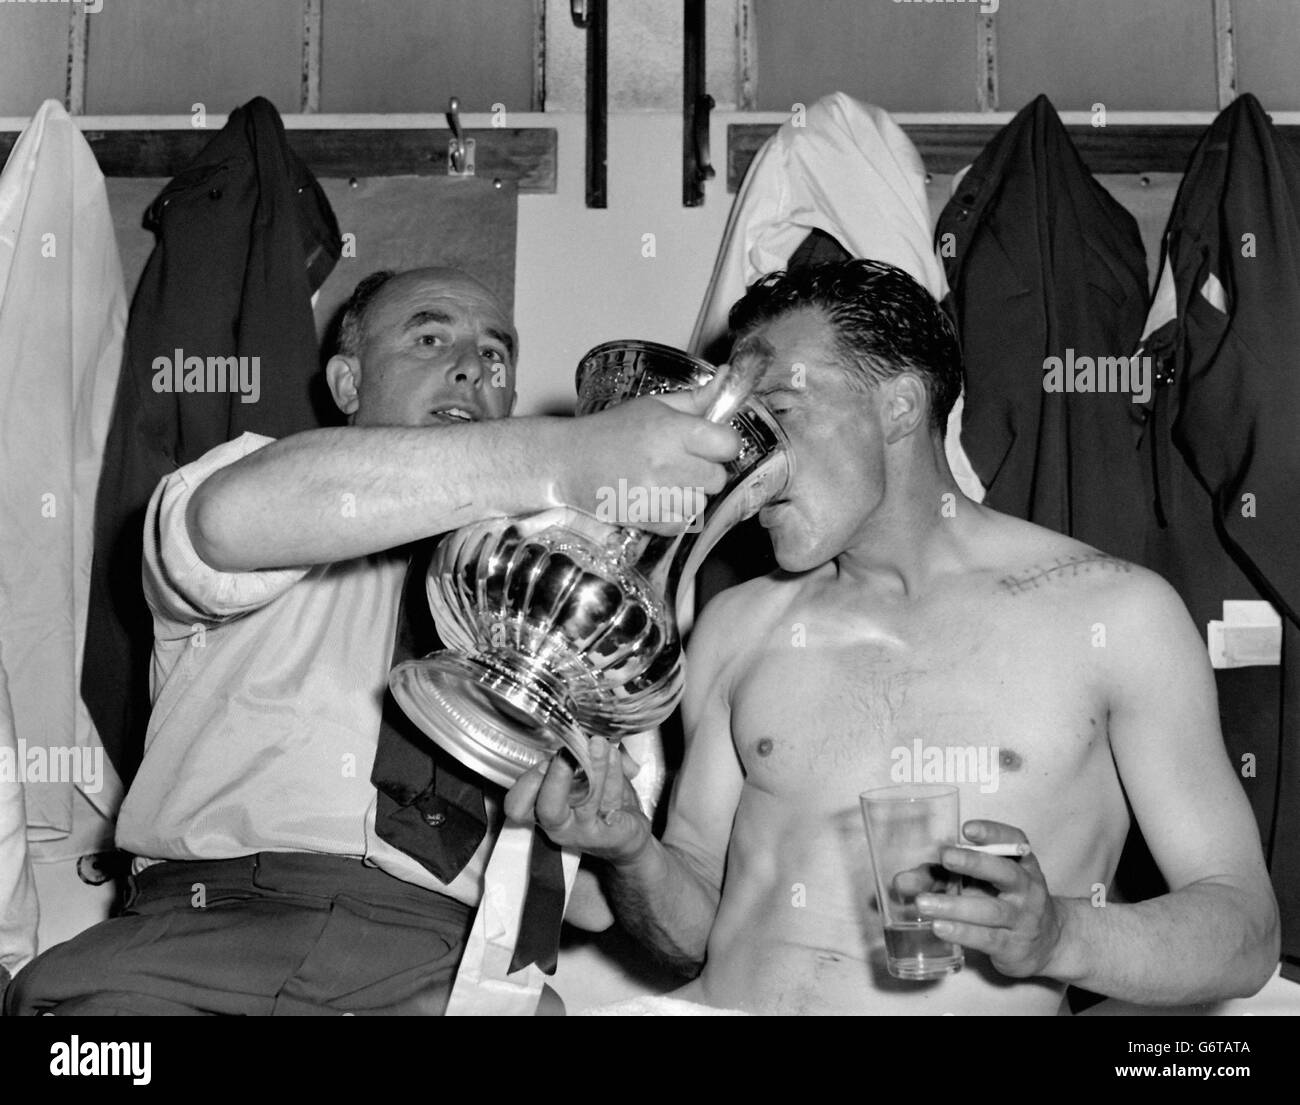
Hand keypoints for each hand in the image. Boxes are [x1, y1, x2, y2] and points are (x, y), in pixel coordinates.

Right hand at [504, 736, 652, 863]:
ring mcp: (585, 831)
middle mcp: (558, 825)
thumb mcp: (570, 778)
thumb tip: (566, 732)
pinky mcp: (611, 832)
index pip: (517, 807)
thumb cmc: (592, 798)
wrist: (624, 832)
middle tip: (567, 754)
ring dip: (594, 767)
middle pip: (548, 809)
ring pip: (587, 800)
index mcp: (540, 810)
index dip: (526, 784)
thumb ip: (561, 759)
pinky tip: (614, 755)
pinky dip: (614, 772)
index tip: (545, 760)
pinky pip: (611, 798)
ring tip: (598, 743)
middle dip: (558, 778)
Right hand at [561, 372, 742, 534]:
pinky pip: (681, 523)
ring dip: (688, 495)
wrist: (567, 462)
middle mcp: (666, 463)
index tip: (711, 443)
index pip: (728, 444)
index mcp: (671, 430)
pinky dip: (673, 515)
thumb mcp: (652, 406)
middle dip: (705, 471)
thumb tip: (727, 376)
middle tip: (682, 463)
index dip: (723, 444)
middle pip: (718, 478)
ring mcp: (656, 494)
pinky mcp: (645, 519)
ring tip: (665, 482)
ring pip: (700, 503)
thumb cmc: (609, 431)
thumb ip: (695, 398)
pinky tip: (656, 499)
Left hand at [915, 819, 1064, 978]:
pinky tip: (939, 927)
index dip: (993, 833)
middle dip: (973, 862)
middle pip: (1004, 871)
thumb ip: (941, 877)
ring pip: (989, 910)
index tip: (967, 829)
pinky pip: (987, 938)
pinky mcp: (1012, 945)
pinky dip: (962, 932)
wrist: (1048, 942)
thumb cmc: (1003, 901)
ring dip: (954, 906)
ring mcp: (1021, 918)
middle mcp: (1025, 887)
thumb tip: (900, 881)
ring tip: (923, 903)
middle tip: (944, 856)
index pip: (1014, 840)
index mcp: (1020, 862)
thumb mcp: (981, 882)